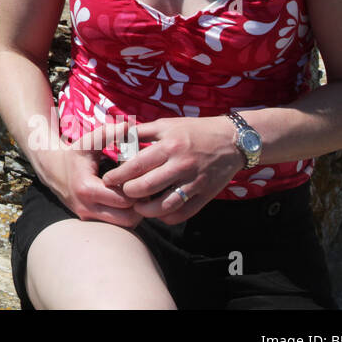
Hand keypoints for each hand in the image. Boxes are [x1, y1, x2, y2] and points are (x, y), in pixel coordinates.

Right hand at [34, 118, 143, 229]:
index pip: (124, 198)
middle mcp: (87, 207)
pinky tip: (127, 200)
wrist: (52, 169)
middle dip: (140, 204)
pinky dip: (126, 215)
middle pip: (128, 218)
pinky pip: (116, 225)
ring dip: (135, 212)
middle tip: (143, 188)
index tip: (140, 176)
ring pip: (124, 225)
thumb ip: (108, 134)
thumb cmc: (73, 154)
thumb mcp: (88, 141)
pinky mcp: (90, 221)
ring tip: (136, 194)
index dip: (137, 188)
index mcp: (87, 188)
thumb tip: (128, 126)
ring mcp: (88, 217)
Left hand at [96, 116, 245, 224]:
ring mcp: (195, 182)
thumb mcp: (167, 125)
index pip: (137, 165)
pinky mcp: (206, 194)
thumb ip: (141, 132)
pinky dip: (168, 217)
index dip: (118, 175)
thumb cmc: (194, 130)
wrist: (233, 140)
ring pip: (165, 205)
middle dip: (129, 193)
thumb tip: (117, 139)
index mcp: (169, 146)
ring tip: (138, 207)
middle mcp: (181, 165)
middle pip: (147, 187)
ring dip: (147, 210)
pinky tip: (159, 213)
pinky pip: (184, 212)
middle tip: (122, 193)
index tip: (108, 180)